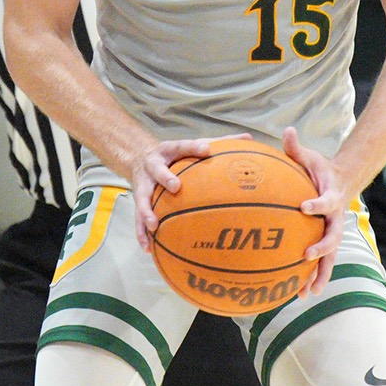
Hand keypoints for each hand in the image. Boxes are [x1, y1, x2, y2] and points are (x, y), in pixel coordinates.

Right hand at [128, 135, 245, 252]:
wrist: (139, 159)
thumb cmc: (175, 156)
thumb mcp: (191, 146)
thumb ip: (218, 142)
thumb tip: (248, 137)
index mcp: (169, 151)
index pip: (182, 146)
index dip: (193, 147)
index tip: (206, 150)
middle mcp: (153, 166)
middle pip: (158, 171)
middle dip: (166, 178)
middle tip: (176, 187)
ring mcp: (143, 184)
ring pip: (142, 198)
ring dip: (146, 212)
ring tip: (153, 226)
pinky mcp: (138, 200)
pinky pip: (137, 219)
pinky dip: (141, 234)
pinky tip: (148, 248)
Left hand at [282, 127, 349, 296]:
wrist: (341, 182)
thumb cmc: (319, 169)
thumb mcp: (309, 157)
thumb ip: (297, 148)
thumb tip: (287, 130)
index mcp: (332, 197)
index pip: (326, 202)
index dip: (317, 204)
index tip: (304, 207)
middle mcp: (336, 219)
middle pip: (333, 237)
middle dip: (321, 247)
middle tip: (307, 254)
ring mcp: (333, 233)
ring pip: (330, 257)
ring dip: (320, 274)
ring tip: (308, 292)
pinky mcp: (327, 243)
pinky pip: (321, 262)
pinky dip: (312, 277)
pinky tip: (299, 293)